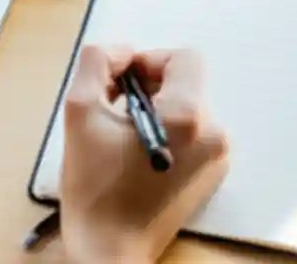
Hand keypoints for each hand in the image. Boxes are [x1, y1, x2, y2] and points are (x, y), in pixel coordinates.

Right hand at [59, 46, 228, 263]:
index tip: (120, 84)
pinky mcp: (212, 175)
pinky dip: (165, 132)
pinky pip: (191, 133)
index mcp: (187, 116)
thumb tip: (119, 53)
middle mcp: (213, 134)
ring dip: (153, 110)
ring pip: (185, 108)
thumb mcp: (79, 112)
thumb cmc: (94, 188)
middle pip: (184, 83)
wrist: (109, 250)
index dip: (147, 61)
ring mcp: (217, 157)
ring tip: (121, 136)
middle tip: (111, 109)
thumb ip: (97, 63)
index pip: (183, 58)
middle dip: (146, 87)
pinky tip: (136, 155)